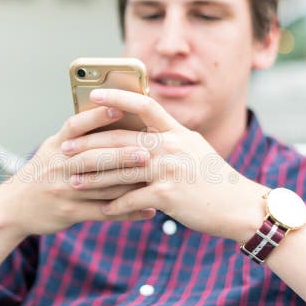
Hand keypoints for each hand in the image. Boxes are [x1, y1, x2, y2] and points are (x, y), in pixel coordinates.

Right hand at [0, 105, 156, 236]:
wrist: (14, 207)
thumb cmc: (42, 172)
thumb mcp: (51, 149)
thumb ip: (77, 137)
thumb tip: (113, 115)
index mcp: (55, 146)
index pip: (75, 126)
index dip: (96, 117)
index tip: (119, 108)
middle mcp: (58, 166)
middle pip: (93, 157)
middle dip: (121, 154)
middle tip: (147, 151)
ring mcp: (64, 191)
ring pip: (102, 186)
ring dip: (130, 183)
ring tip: (155, 178)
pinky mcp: (70, 212)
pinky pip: (104, 212)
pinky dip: (128, 211)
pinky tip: (148, 209)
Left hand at [60, 89, 266, 240]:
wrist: (240, 208)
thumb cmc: (214, 180)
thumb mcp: (194, 150)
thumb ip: (169, 139)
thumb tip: (142, 131)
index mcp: (178, 132)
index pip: (144, 104)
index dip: (117, 96)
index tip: (92, 95)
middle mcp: (173, 146)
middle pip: (121, 141)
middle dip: (89, 145)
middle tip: (65, 148)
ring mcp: (170, 170)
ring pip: (120, 170)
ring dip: (93, 177)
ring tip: (73, 181)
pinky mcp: (168, 196)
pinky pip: (132, 199)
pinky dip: (114, 206)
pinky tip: (101, 210)